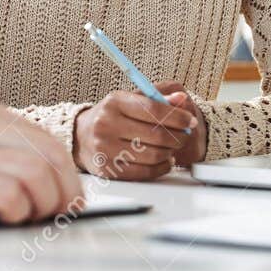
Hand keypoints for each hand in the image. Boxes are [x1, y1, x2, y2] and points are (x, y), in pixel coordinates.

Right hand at [0, 93, 83, 222]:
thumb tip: (21, 168)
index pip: (42, 137)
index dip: (64, 170)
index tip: (67, 192)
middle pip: (49, 157)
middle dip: (64, 191)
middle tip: (60, 213)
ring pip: (38, 177)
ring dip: (44, 205)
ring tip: (32, 220)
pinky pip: (11, 197)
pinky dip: (17, 213)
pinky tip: (5, 219)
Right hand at [73, 87, 199, 180]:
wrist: (80, 137)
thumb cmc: (111, 116)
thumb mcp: (130, 100)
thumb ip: (157, 98)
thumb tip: (181, 99)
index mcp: (114, 102)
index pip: (153, 110)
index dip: (177, 116)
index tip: (189, 120)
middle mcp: (106, 125)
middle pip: (156, 135)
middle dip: (177, 136)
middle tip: (184, 135)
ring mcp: (105, 149)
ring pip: (153, 155)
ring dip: (170, 152)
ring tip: (172, 147)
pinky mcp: (108, 169)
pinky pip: (145, 172)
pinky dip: (161, 167)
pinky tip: (164, 160)